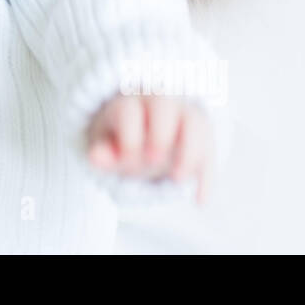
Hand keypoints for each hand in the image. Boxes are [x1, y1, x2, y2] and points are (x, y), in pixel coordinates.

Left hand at [86, 94, 214, 205]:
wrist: (144, 134)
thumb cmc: (121, 139)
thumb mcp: (106, 145)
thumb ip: (102, 152)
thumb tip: (94, 158)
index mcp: (129, 102)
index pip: (129, 110)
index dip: (129, 136)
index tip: (126, 160)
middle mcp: (159, 102)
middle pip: (165, 104)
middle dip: (160, 133)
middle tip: (153, 161)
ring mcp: (185, 116)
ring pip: (195, 123)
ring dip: (189, 152)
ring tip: (178, 181)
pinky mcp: (204, 136)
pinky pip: (210, 150)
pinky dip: (206, 177)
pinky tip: (199, 201)